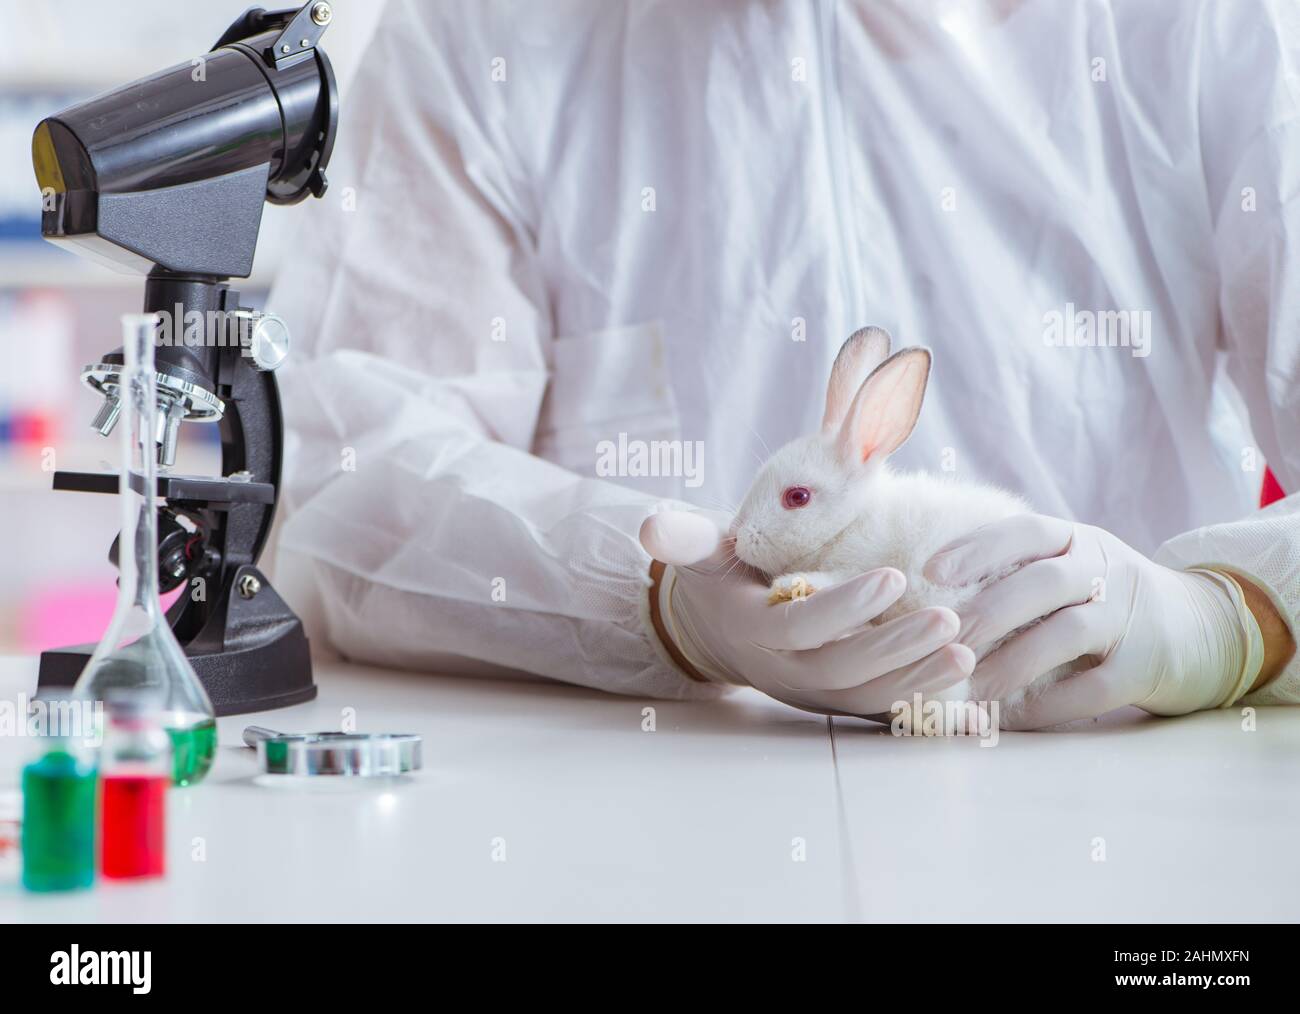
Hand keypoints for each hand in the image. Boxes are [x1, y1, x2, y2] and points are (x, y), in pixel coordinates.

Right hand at [640, 509, 973, 717]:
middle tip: (950, 619)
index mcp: (755, 630)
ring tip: (965, 646)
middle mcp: (785, 670)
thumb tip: (650, 524)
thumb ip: (684, 539)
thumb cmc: (723, 580)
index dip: (846, 606)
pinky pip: (880, 707)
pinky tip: (962, 677)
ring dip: (918, 676)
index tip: (893, 574)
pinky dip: (920, 697)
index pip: (802, 626)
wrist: (720, 630)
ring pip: (867, 695)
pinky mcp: (837, 700)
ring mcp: (813, 691)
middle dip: (897, 647)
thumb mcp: (702, 555)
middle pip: (844, 669)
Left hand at [925, 515, 1263, 728]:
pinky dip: (1046, 705)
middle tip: (939, 637)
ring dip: (1009, 662)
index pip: (1025, 531)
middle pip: (1040, 582)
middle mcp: (1105, 571)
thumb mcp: (1072, 566)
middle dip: (985, 610)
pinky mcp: (1145, 668)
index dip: (977, 548)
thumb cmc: (1107, 598)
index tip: (930, 570)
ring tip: (966, 685)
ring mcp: (1129, 620)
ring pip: (1065, 634)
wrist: (1205, 628)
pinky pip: (1091, 688)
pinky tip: (1008, 717)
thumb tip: (929, 594)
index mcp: (1077, 541)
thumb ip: (1018, 571)